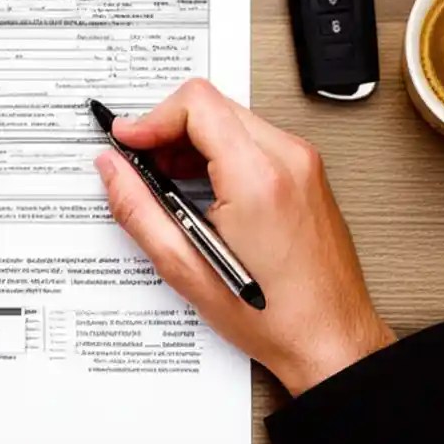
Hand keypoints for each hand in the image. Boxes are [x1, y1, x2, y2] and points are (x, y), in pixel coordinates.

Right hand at [95, 80, 394, 395]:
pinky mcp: (307, 174)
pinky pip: (254, 140)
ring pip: (232, 119)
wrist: (330, 339)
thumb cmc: (274, 316)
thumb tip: (113, 171)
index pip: (196, 104)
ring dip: (192, 140)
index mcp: (258, 177)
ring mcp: (303, 164)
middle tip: (141, 163)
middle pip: (212, 105)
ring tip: (168, 180)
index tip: (128, 139)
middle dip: (167, 128)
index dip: (151, 117)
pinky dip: (219, 152)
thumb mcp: (186, 268)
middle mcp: (287, 160)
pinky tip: (200, 187)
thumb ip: (139, 210)